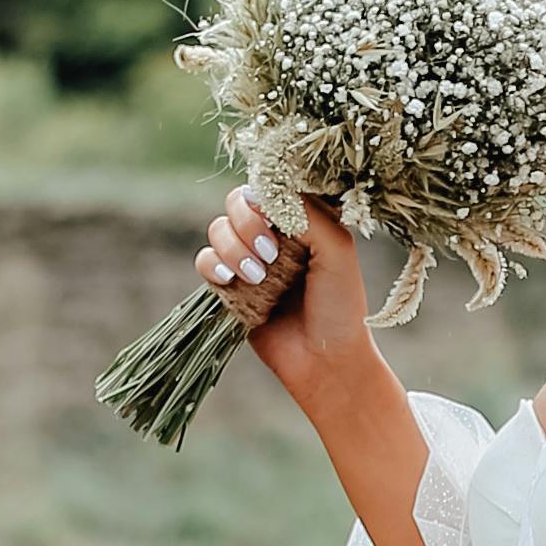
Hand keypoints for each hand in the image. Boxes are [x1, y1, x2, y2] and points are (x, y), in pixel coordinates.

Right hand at [197, 189, 382, 419]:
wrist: (325, 361)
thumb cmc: (340, 306)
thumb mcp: (336, 250)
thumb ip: (306, 215)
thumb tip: (264, 195)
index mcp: (304, 217)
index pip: (271, 184)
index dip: (267, 198)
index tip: (280, 225)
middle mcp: (275, 232)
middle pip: (238, 201)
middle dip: (246, 225)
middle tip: (270, 254)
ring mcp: (250, 257)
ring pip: (218, 228)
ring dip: (232, 248)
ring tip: (257, 278)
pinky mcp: (230, 284)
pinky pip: (205, 259)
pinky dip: (212, 265)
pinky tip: (229, 279)